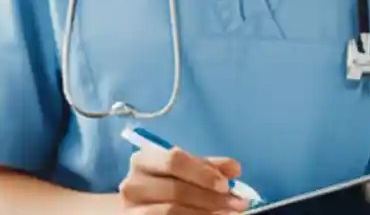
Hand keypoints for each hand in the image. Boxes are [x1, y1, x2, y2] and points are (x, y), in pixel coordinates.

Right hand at [118, 145, 250, 213]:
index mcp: (144, 160)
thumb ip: (208, 168)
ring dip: (205, 213)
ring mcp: (132, 208)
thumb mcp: (186, 173)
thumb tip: (234, 168)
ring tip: (226, 214)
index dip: (203, 173)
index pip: (174, 160)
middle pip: (175, 189)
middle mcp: (133, 183)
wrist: (145, 209)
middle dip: (211, 197)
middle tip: (237, 204)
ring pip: (171, 210)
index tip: (226, 184)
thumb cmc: (166, 186)